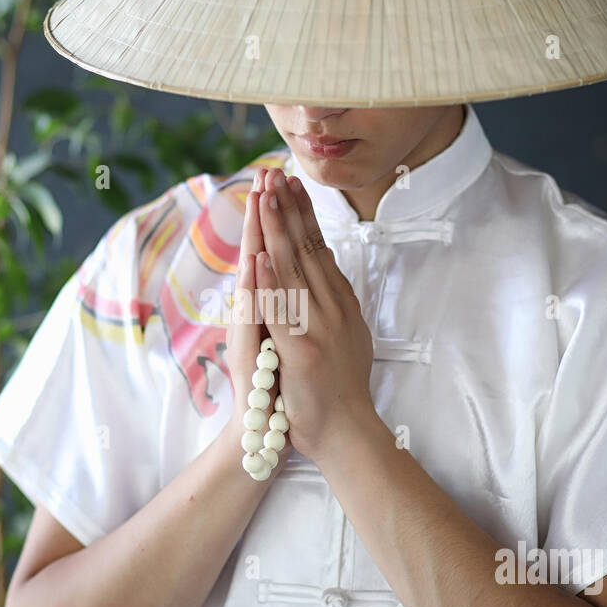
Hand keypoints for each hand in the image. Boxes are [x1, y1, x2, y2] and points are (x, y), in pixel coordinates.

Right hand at [224, 168, 280, 450]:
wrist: (265, 437)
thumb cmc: (283, 392)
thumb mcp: (289, 342)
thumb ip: (286, 308)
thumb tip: (289, 277)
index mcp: (269, 309)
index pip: (274, 254)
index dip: (278, 219)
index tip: (281, 182)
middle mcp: (255, 315)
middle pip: (261, 255)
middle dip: (266, 214)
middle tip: (266, 175)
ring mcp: (249, 332)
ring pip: (255, 277)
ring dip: (257, 237)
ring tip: (259, 201)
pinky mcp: (248, 354)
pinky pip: (253, 315)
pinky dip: (254, 288)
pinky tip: (253, 263)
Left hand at [253, 168, 374, 461]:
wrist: (344, 433)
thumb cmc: (337, 389)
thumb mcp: (343, 336)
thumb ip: (332, 305)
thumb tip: (325, 275)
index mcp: (339, 303)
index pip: (320, 248)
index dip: (305, 214)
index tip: (293, 183)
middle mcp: (331, 308)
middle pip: (307, 249)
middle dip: (289, 208)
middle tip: (277, 172)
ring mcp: (317, 328)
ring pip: (294, 270)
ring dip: (277, 231)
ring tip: (265, 197)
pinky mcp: (302, 351)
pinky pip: (283, 311)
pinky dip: (271, 281)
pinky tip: (261, 255)